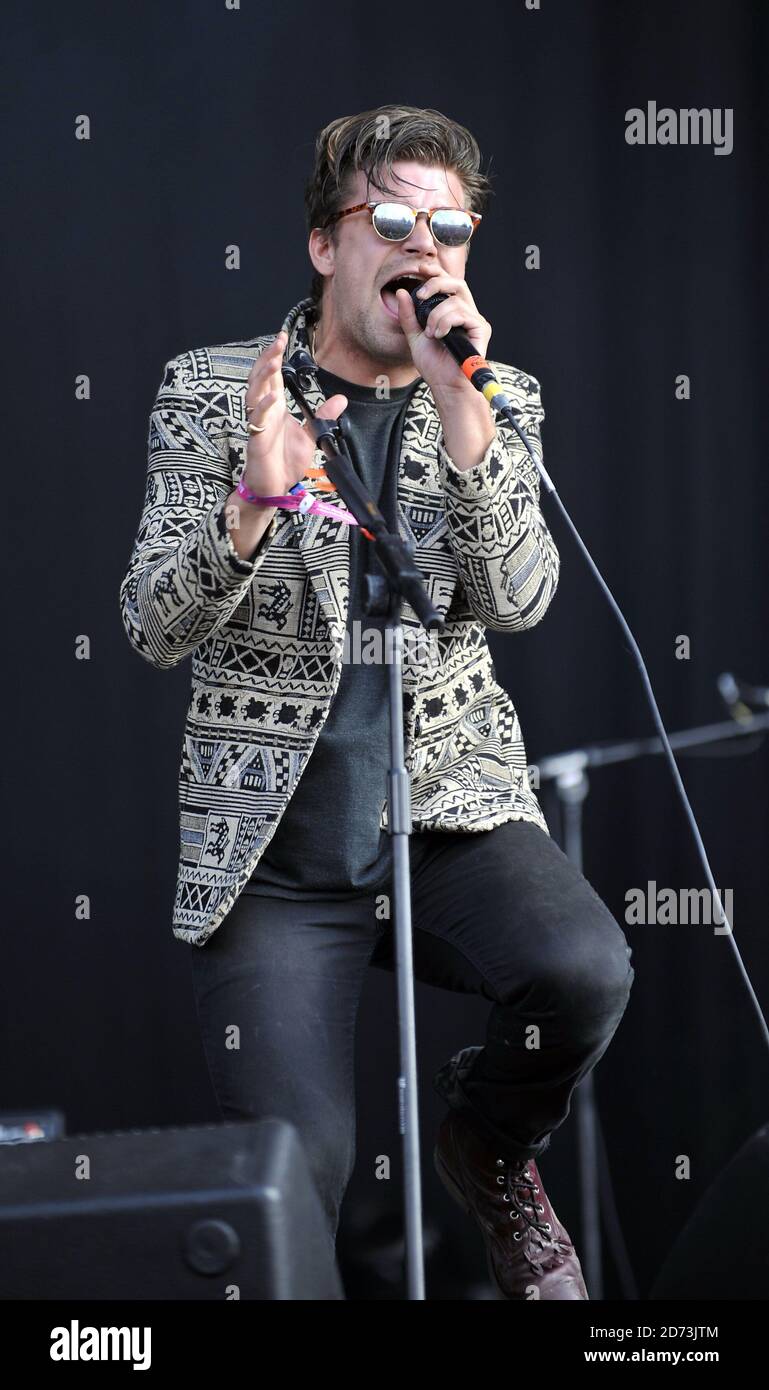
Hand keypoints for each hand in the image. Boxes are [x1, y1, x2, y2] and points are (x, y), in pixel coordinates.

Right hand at [243, 331, 347, 497]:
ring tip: (273, 361)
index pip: (273, 377)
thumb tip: (341, 399)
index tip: (283, 337)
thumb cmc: (286, 462)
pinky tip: (272, 398)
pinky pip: (258, 421)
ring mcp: (259, 425)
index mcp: (276, 408)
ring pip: (254, 394)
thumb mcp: (311, 435)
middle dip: (268, 359)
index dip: (275, 357)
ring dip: (263, 377)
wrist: (275, 488)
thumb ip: (323, 416)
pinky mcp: (257, 441)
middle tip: (278, 341)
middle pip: (261, 379)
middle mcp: (264, 412)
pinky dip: (264, 409)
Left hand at [394, 269, 491, 395]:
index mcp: (452, 312)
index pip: (447, 284)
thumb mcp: (414, 337)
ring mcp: (475, 320)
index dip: (436, 273)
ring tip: (431, 333)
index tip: (421, 269)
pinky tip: (439, 335)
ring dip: (437, 315)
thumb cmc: (434, 365)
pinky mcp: (481, 329)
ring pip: (456, 300)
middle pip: (456, 282)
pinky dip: (447, 321)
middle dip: (436, 283)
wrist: (444, 385)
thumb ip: (408, 316)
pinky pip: (463, 313)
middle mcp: (466, 313)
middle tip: (421, 296)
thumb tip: (402, 292)